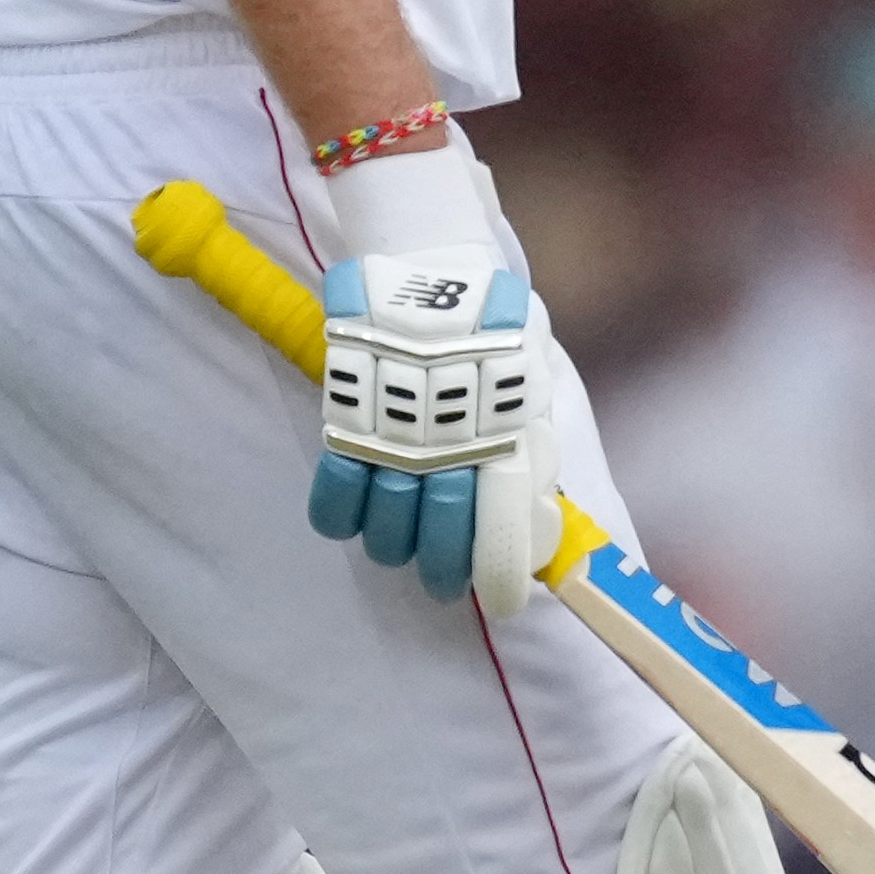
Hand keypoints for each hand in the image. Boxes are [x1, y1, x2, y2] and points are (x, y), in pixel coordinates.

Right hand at [310, 250, 561, 602]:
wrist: (430, 267)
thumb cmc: (491, 326)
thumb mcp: (531, 384)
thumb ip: (533, 448)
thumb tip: (542, 518)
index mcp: (504, 442)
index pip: (501, 534)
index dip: (499, 580)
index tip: (502, 605)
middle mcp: (449, 450)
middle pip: (439, 542)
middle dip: (442, 574)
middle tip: (443, 582)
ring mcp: (394, 440)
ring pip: (385, 530)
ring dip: (392, 547)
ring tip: (398, 545)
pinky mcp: (347, 423)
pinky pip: (332, 496)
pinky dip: (338, 516)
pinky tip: (350, 517)